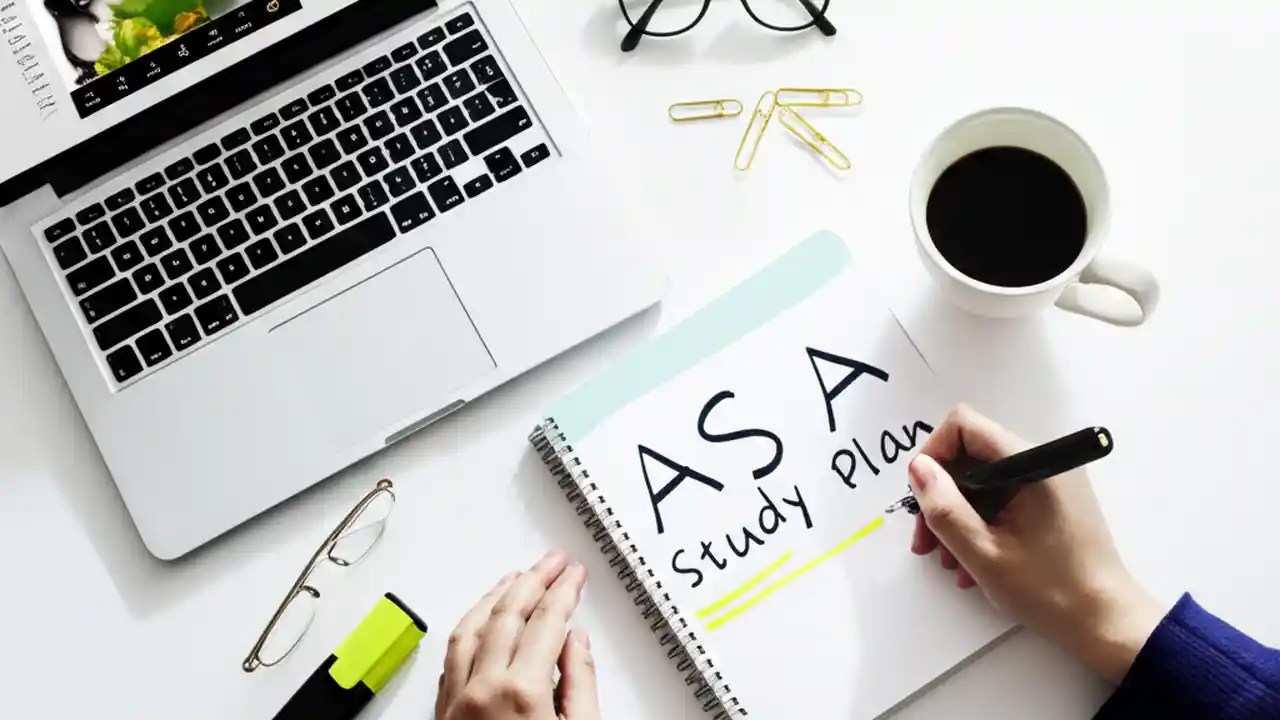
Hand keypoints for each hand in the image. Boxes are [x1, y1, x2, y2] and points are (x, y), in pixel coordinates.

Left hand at [436, 550, 599, 719]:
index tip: (574, 573)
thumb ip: (581, 685)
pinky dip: (470, 627)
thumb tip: (577, 643)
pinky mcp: (443, 712)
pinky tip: (481, 618)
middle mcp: (483, 690)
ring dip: (496, 596)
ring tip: (516, 577)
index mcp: (522, 693)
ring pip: (471, 629)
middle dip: (534, 580)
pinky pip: (452, 656)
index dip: (564, 590)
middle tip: (553, 561)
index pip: (547, 621)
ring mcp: (457, 699)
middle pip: (508, 615)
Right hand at [908, 405, 1165, 683]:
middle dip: (942, 497)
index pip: (965, 425)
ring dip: (959, 517)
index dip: (934, 454)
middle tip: (926, 543)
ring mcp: (1052, 482)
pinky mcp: (1054, 501)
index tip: (923, 498)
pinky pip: (1005, 498)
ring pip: (984, 481)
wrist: (1107, 624)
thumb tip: (918, 468)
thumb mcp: (984, 553)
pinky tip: (973, 562)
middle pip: (972, 456)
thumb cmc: (1049, 591)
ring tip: (950, 562)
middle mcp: (1044, 461)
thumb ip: (944, 508)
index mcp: (1032, 463)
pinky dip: (982, 523)